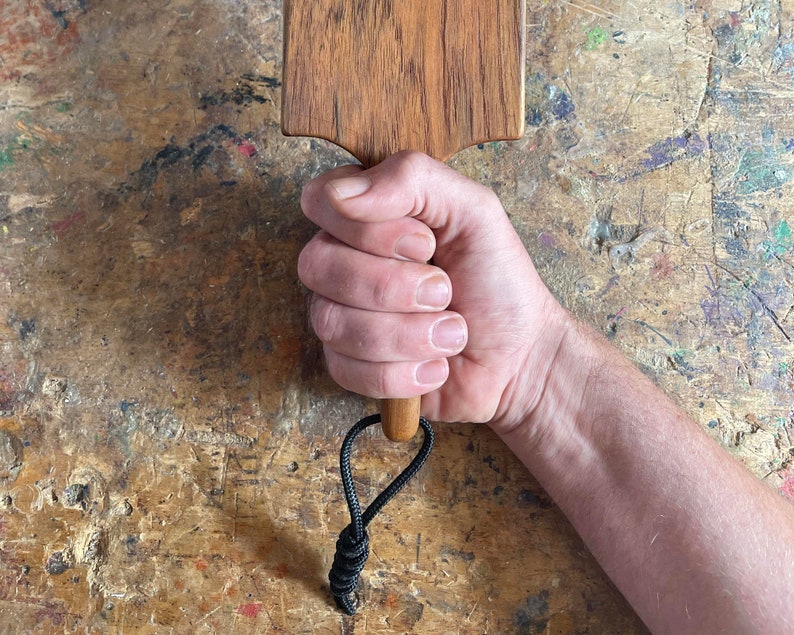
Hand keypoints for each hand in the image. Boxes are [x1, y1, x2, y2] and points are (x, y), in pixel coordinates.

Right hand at [297, 151, 565, 431]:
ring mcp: (339, 314)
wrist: (518, 354)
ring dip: (409, 333)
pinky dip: (405, 372)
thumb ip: (412, 178)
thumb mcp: (473, 210)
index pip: (321, 201)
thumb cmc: (495, 277)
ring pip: (332, 323)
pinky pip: (347, 369)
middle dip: (394, 286)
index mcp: (364, 214)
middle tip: (444, 290)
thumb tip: (342, 194)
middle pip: (317, 266)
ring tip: (451, 331)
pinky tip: (435, 364)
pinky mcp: (348, 366)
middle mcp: (341, 261)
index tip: (424, 243)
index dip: (367, 227)